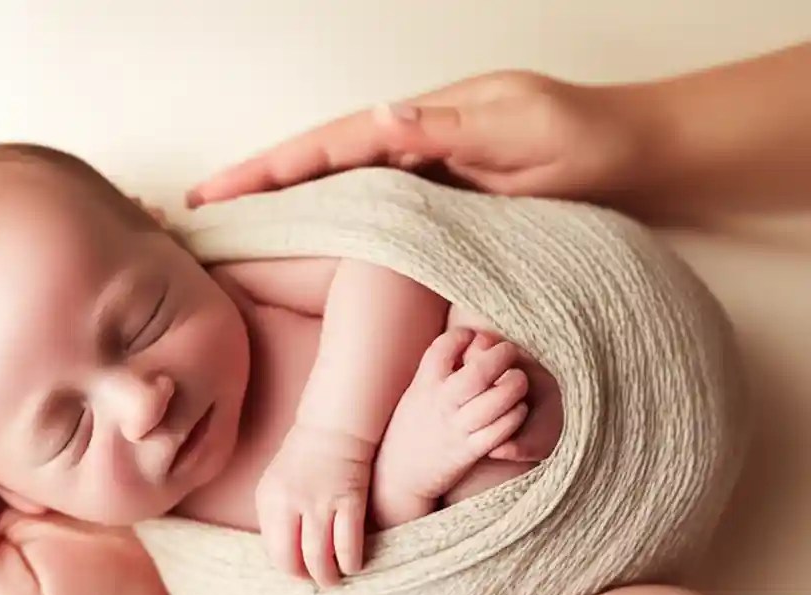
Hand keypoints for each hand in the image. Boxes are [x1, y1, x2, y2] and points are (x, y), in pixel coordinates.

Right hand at [187, 71, 650, 206]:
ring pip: (337, 190)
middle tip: (199, 212)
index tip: (217, 191)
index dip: (269, 170)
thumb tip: (379, 116)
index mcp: (418, 122)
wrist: (629, 154)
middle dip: (257, 186)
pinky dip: (330, 224)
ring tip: (233, 230)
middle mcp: (410, 143)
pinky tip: (307, 244)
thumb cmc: (580, 135)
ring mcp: (422, 173)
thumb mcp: (517, 126)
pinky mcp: (440, 202)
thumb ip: (447, 125)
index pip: (326, 146)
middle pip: (316, 166)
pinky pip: (371, 212)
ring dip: (285, 207)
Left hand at [256, 423, 375, 587]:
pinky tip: (353, 565)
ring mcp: (320, 503)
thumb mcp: (275, 486)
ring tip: (334, 578)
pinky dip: (350, 562)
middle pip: (293, 560)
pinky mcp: (349, 502)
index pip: (274, 552)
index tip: (299, 571)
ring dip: (329, 576)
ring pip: (321, 558)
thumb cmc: (303, 461)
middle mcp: (290, 503)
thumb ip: (277, 519)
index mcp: (269, 500)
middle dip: (306, 576)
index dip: (288, 568)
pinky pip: (348, 545)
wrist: (333, 429)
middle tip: (316, 580)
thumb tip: (286, 557)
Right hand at [374, 329, 527, 526]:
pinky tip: (517, 409)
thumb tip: (466, 342)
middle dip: (501, 356)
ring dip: (514, 385)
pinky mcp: (468, 452)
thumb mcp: (415, 394)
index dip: (462, 336)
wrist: (396, 475)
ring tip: (518, 379)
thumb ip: (436, 371)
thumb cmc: (410, 428)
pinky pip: (499, 431)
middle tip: (509, 351)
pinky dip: (514, 416)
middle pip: (478, 373)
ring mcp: (455, 428)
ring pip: (495, 401)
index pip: (443, 348)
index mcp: (423, 385)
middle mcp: (440, 403)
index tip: (472, 335)